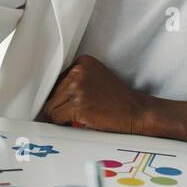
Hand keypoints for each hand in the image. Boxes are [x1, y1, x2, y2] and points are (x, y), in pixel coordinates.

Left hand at [37, 54, 151, 134]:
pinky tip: (73, 123)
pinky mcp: (78, 105)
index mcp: (83, 62)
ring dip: (59, 115)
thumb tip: (50, 95)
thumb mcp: (95, 79)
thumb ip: (76, 81)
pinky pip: (56, 117)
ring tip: (73, 118)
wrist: (136, 111)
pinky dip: (61, 123)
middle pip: (53, 92)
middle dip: (59, 105)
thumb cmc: (117, 99)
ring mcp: (78, 88)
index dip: (61, 94)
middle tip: (72, 113)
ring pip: (51, 106)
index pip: (57, 79)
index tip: (65, 102)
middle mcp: (79, 72)